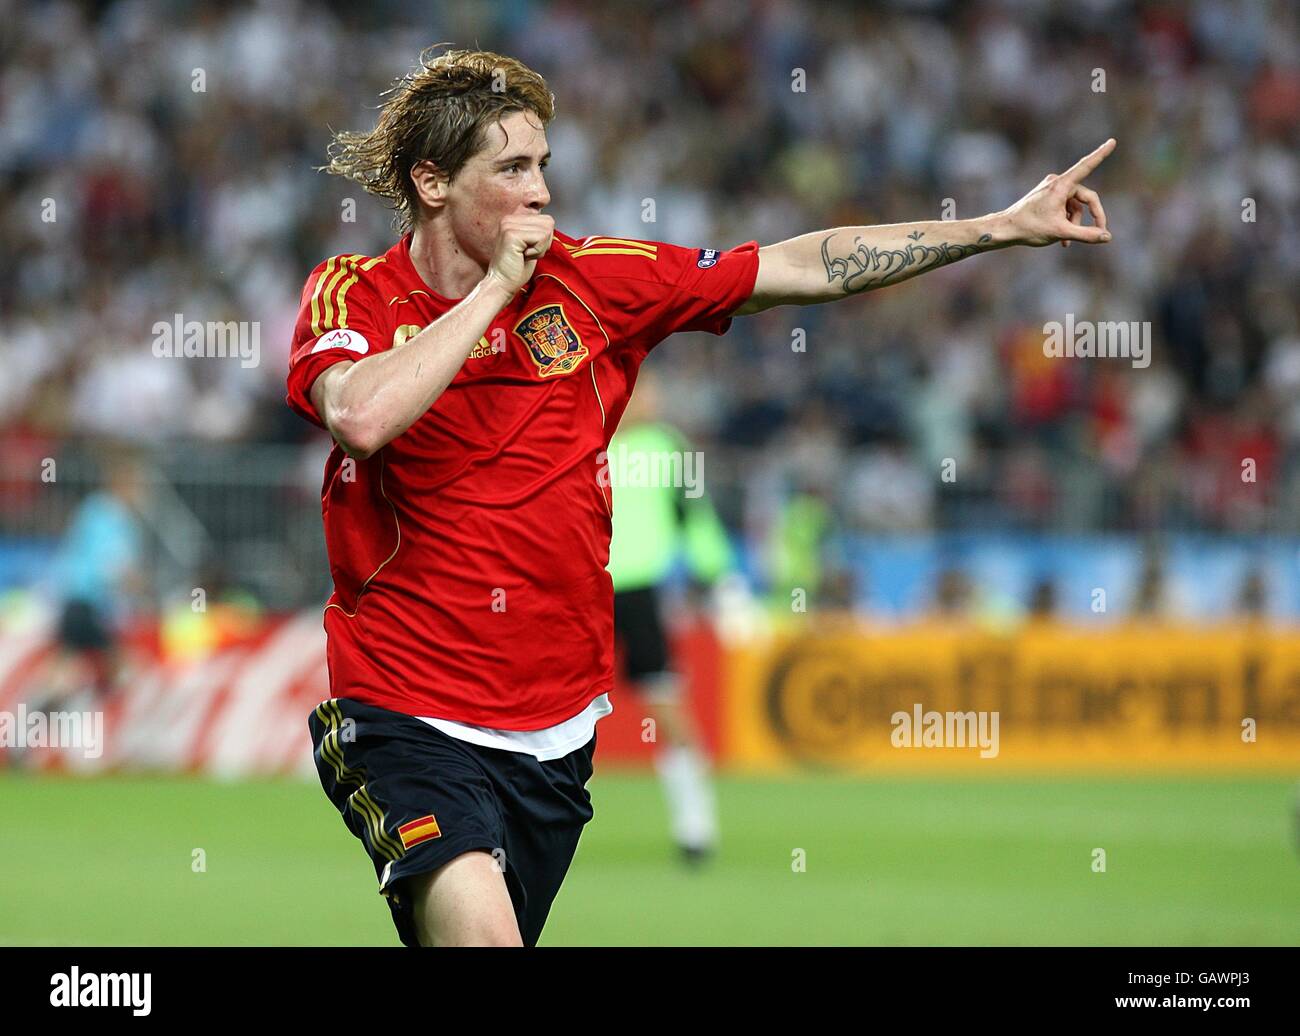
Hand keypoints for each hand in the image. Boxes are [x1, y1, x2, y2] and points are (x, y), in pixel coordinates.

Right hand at [485, 213, 554, 294]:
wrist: (502, 284)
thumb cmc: (516, 269)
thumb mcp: (531, 245)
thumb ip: (538, 231)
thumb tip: (550, 224)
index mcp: (514, 219)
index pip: (546, 219)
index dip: (545, 239)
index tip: (529, 250)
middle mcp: (509, 219)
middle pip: (548, 222)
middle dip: (544, 243)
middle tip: (527, 254)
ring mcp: (509, 225)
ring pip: (546, 230)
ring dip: (540, 248)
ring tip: (524, 255)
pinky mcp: (511, 234)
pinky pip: (540, 238)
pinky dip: (537, 252)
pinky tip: (523, 256)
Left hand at [997, 138, 1114, 247]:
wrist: (1005, 229)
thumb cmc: (1030, 228)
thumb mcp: (1062, 232)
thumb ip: (1087, 235)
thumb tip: (1107, 237)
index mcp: (1061, 185)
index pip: (1086, 166)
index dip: (1101, 154)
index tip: (1113, 141)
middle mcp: (1057, 182)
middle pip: (1085, 197)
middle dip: (1091, 217)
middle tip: (1100, 233)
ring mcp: (1050, 189)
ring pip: (1074, 206)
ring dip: (1074, 223)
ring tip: (1066, 241)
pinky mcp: (1045, 196)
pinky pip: (1063, 207)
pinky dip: (1065, 221)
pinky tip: (1061, 239)